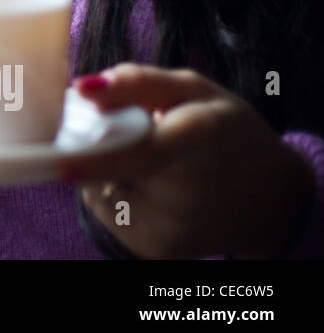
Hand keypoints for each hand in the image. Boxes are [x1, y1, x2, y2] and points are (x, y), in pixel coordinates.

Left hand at [60, 62, 313, 258]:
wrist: (272, 199)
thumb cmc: (227, 132)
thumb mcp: (194, 90)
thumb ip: (139, 82)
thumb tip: (83, 89)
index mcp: (198, 138)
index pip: (139, 154)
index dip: (94, 160)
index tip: (59, 164)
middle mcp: (185, 192)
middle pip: (106, 165)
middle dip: (100, 145)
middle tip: (134, 133)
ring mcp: (171, 228)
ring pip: (98, 189)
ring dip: (107, 171)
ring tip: (151, 164)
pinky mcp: (156, 250)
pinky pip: (108, 211)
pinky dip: (115, 194)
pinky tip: (152, 188)